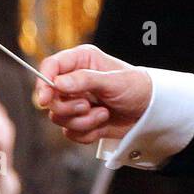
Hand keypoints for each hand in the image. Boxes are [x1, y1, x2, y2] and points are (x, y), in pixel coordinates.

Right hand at [34, 44, 152, 147]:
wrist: (150, 112)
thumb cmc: (136, 88)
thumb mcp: (113, 81)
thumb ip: (85, 80)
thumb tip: (57, 83)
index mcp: (81, 61)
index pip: (50, 66)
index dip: (43, 82)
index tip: (45, 99)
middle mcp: (74, 80)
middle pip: (50, 97)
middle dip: (68, 107)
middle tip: (87, 105)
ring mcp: (76, 102)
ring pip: (58, 118)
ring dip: (82, 121)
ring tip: (103, 114)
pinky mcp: (81, 121)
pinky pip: (70, 133)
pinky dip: (87, 132)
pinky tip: (103, 123)